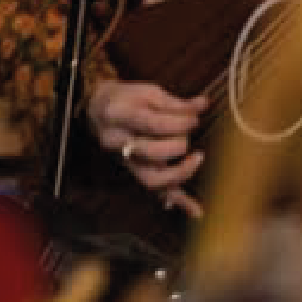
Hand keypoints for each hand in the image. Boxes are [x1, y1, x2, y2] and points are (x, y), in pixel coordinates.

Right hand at [85, 79, 206, 216]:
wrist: (98, 109)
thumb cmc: (124, 98)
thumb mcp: (147, 92)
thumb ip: (175, 102)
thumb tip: (202, 105)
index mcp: (118, 115)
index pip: (154, 124)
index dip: (181, 122)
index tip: (194, 118)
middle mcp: (117, 142)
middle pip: (153, 153)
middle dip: (179, 142)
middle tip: (187, 131)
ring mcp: (124, 161)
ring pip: (152, 179)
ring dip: (180, 173)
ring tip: (197, 159)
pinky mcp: (133, 171)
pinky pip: (156, 191)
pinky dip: (178, 201)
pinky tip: (196, 210)